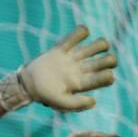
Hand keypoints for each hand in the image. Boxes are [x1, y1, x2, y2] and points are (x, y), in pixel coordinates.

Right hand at [0, 25, 116, 112]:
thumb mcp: (60, 103)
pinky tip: (80, 35)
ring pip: (98, 46)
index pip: (106, 77)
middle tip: (101, 60)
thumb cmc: (45, 96)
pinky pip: (77, 34)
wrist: (28, 85)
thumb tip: (94, 100)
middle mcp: (82, 69)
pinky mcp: (62, 48)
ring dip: (101, 44)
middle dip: (109, 59)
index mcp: (84, 82)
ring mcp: (74, 57)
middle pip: (107, 60)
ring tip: (93, 47)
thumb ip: (77, 104)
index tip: (106, 75)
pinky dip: (81, 32)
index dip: (109, 76)